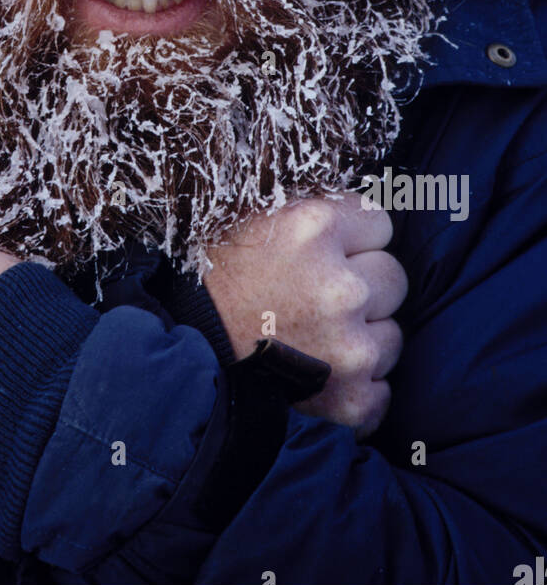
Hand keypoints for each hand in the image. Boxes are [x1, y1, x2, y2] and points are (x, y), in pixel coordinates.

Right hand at [203, 194, 406, 437]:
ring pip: (391, 334)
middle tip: (317, 296)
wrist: (190, 351)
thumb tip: (372, 190)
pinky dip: (358, 388)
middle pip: (393, 276)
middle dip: (363, 285)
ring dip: (362, 337)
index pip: (380, 222)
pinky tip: (322, 376)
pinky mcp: (352, 395)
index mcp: (317, 228)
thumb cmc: (222, 281)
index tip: (325, 254)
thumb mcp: (259, 219)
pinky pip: (383, 390)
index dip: (353, 239)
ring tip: (314, 337)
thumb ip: (315, 208)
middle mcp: (341, 287)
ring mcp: (351, 346)